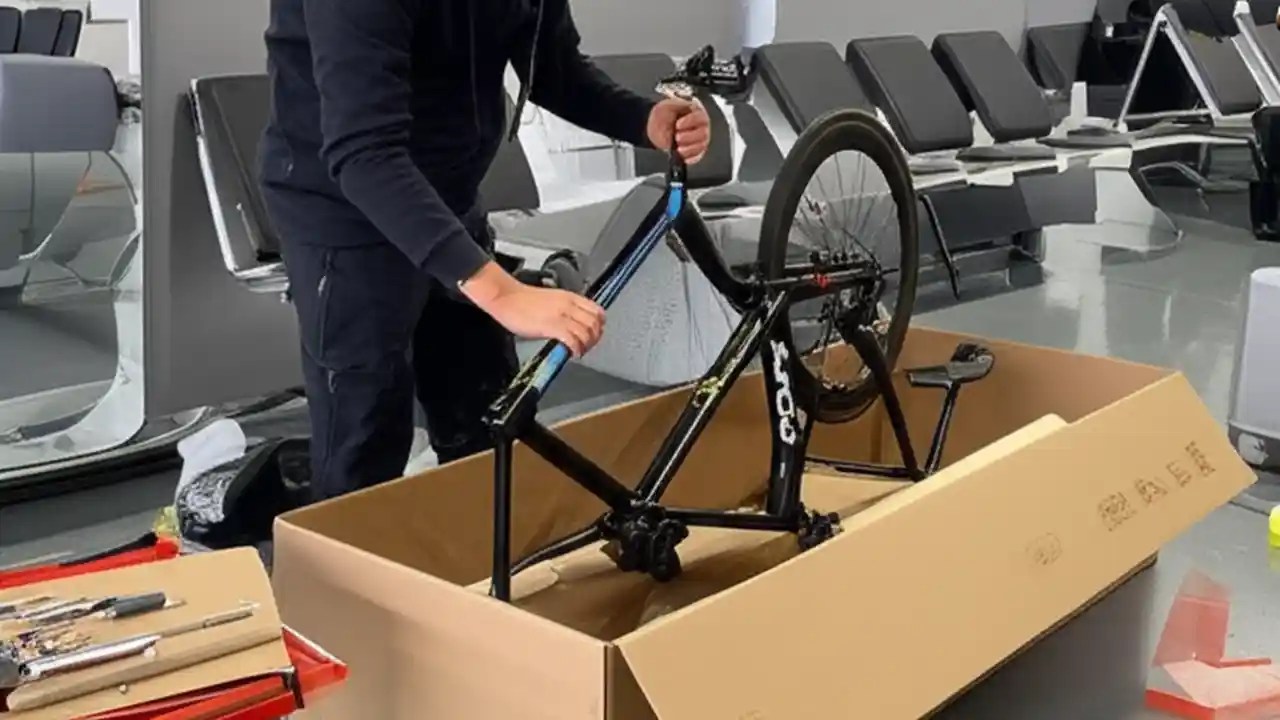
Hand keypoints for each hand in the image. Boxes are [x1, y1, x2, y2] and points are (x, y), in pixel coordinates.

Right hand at [460, 261, 604, 356]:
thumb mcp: (551, 301)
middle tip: (586, 347)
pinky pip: (573, 339)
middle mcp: (569, 305)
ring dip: (586, 346)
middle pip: (595, 323)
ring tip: (578, 352)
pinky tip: (571, 354)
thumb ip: (565, 310)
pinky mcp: (551, 326)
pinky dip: (576, 349)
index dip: (599, 326)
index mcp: (570, 297)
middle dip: (594, 338)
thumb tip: (573, 326)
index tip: (593, 335)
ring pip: (587, 332)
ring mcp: (561, 315)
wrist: (506, 297)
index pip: (597, 311)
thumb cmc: (523, 301)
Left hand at [647, 98, 710, 163]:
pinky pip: (696, 157)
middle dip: (689, 137)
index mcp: (697, 112)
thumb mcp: (669, 105)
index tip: (678, 125)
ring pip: (701, 146)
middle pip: (703, 134)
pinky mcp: (695, 152)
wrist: (658, 126)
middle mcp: (701, 127)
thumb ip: (677, 104)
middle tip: (677, 137)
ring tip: (678, 148)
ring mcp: (699, 140)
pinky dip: (689, 158)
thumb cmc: (666, 114)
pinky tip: (681, 155)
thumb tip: (685, 106)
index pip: (699, 117)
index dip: (690, 121)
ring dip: (689, 149)